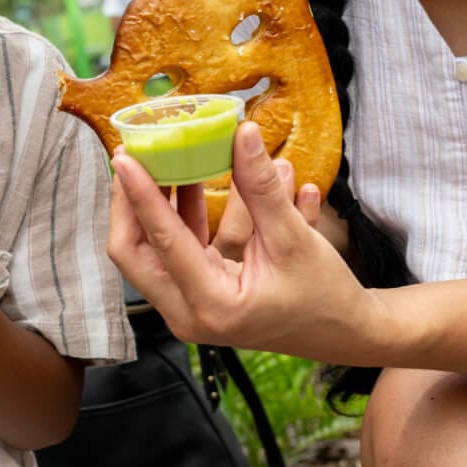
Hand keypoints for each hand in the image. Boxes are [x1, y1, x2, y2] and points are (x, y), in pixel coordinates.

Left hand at [108, 121, 372, 358]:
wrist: (340, 333)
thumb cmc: (323, 294)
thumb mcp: (295, 238)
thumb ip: (262, 187)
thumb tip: (243, 134)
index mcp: (212, 304)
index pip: (161, 240)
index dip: (140, 195)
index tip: (125, 158)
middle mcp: (188, 313)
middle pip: (134, 252)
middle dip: (130, 203)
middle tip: (133, 158)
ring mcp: (186, 308)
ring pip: (149, 250)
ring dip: (156, 206)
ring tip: (162, 160)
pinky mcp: (193, 296)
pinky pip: (172, 252)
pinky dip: (179, 218)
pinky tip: (196, 179)